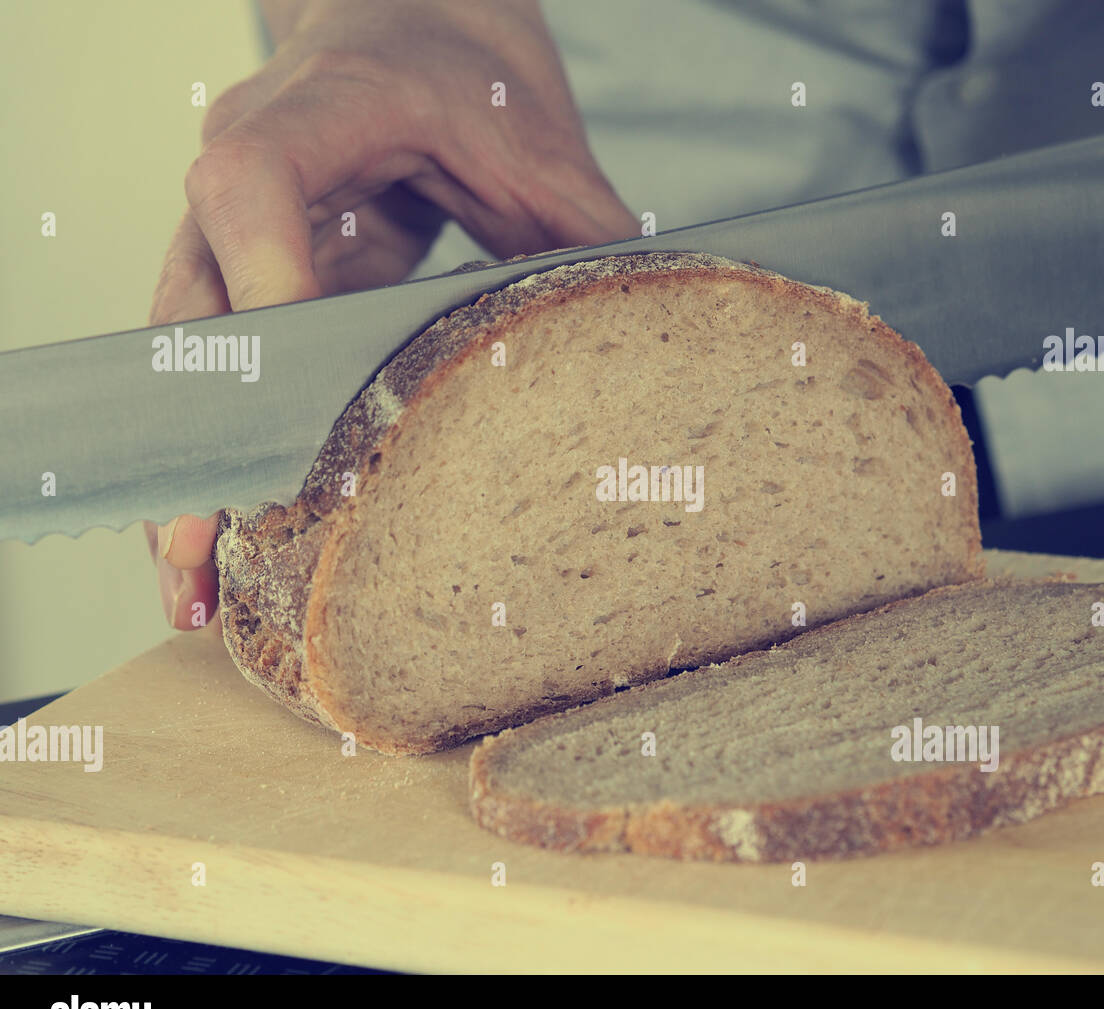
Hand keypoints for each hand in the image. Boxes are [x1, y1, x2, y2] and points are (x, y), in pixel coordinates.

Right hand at [146, 0, 637, 628]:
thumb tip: (652, 327)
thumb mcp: (537, 143)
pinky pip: (211, 375)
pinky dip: (211, 458)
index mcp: (314, 115)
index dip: (264, 278)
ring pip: (181, 359)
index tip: (291, 377)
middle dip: (198, 433)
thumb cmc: (466, 77)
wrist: (410, 27)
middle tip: (199, 544)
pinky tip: (214, 546)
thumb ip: (583, 228)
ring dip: (184, 472)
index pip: (252, 184)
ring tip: (190, 587)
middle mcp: (244, 177)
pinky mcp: (244, 284)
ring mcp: (230, 234)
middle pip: (192, 305)